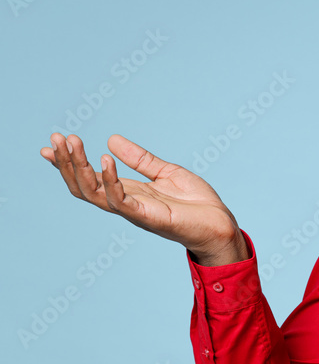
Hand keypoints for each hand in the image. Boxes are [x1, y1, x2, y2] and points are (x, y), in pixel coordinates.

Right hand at [40, 133, 248, 265]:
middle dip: (67, 162)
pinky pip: (121, 200)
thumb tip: (112, 139)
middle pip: (84, 186)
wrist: (220, 224)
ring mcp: (135, 212)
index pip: (90, 178)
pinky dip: (110, 180)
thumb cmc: (197, 204)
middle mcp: (126, 204)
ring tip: (72, 144)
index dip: (69, 163)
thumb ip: (141, 159)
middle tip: (58, 138)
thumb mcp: (166, 173)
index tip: (52, 144)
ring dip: (79, 169)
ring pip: (94, 193)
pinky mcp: (148, 217)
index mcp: (129, 193)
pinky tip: (105, 160)